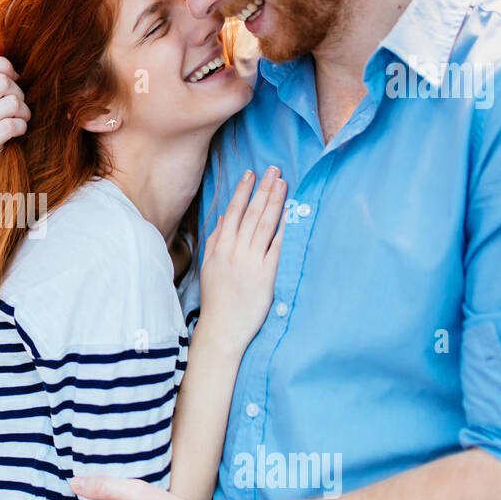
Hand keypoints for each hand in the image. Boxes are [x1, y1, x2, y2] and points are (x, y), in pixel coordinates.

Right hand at [0, 41, 29, 165]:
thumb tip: (0, 40)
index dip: (5, 67)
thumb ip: (1, 67)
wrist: (11, 153)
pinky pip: (11, 125)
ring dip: (24, 114)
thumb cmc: (9, 115)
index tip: (15, 79)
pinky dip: (22, 129)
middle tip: (17, 108)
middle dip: (20, 95)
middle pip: (3, 83)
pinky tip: (16, 135)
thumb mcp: (4, 89)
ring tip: (18, 121)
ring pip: (11, 104)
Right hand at [198, 167, 285, 353]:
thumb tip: (223, 220)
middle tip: (273, 170)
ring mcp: (250, 263)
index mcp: (219, 249)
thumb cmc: (216, 299)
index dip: (243, 192)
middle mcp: (234, 252)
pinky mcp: (266, 276)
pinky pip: (276, 248)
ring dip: (274, 203)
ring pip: (263, 226)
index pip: (232, 213)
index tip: (251, 174)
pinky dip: (284, 229)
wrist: (222, 329)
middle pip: (250, 215)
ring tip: (283, 184)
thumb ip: (215, 241)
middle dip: (263, 190)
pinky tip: (291, 214)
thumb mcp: (209, 266)